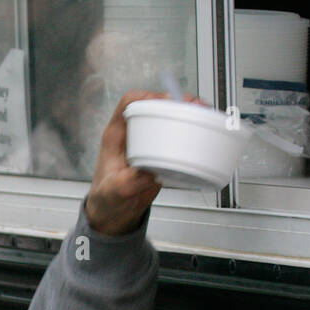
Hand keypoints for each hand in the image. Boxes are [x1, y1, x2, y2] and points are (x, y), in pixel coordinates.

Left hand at [83, 89, 207, 235]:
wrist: (113, 213)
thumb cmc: (106, 198)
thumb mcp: (114, 191)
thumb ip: (128, 182)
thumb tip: (148, 172)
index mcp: (116, 136)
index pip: (128, 103)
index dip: (147, 97)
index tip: (165, 102)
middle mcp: (133, 134)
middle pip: (153, 105)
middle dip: (175, 101)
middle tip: (193, 106)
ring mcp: (148, 142)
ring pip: (167, 117)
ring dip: (186, 113)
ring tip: (203, 114)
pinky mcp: (161, 153)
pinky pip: (176, 135)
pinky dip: (190, 131)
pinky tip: (202, 133)